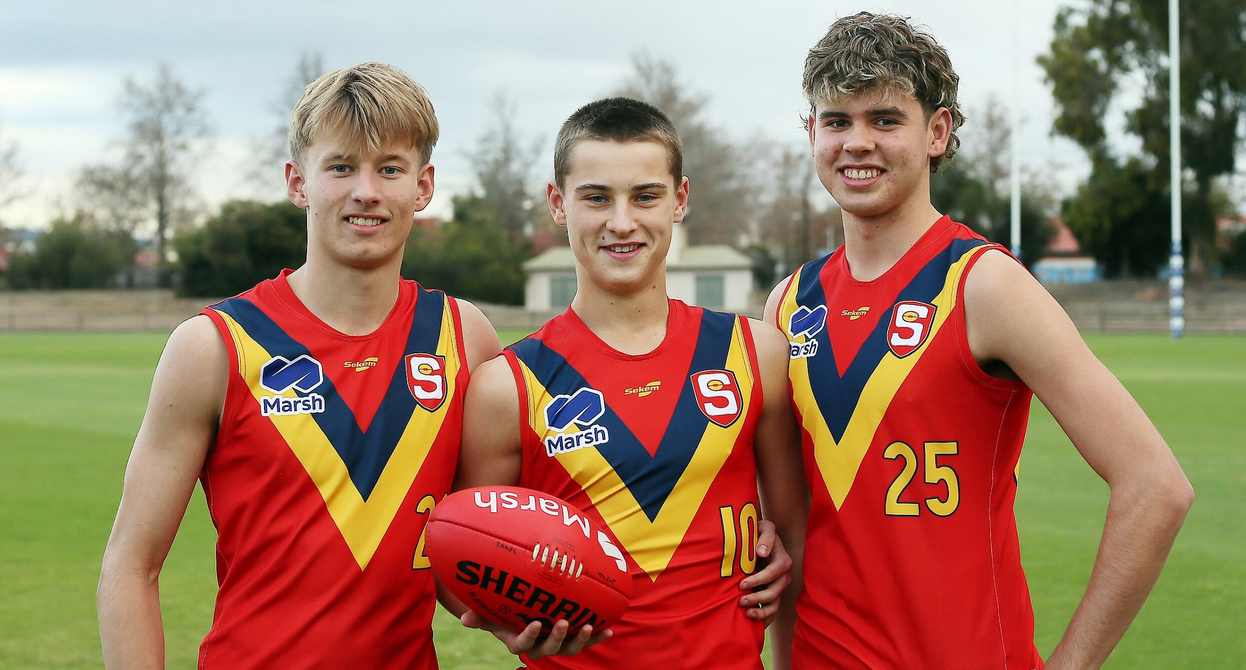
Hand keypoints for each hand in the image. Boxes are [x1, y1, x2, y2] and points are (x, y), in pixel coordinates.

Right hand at [460, 611, 612, 658]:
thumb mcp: (488, 615)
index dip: (530, 636)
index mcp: (518, 642)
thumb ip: (477, 617)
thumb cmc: (501, 613)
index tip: (535, 623)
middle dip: (557, 638)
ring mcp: (556, 643)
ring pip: (568, 648)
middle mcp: (539, 646)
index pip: (523, 645)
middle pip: (548, 649)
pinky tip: (609, 629)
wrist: (519, 614)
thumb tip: (463, 618)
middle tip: (562, 623)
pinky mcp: (570, 637)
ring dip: (580, 640)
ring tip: (587, 626)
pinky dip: (597, 636)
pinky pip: (585, 640)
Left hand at [737, 519, 792, 625]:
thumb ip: (766, 536)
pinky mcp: (772, 595)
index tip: (742, 584)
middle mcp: (783, 576)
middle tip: (740, 600)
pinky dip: (764, 618)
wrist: (756, 540)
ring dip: (761, 611)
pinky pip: (773, 611)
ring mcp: (778, 587)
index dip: (759, 580)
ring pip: (775, 604)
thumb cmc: (759, 532)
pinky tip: (752, 620)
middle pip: (774, 591)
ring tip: (746, 613)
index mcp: (782, 560)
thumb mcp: (764, 527)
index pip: (773, 573)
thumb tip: (762, 552)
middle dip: (757, 598)